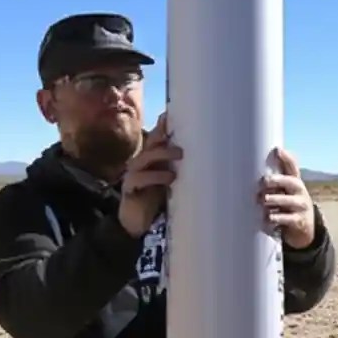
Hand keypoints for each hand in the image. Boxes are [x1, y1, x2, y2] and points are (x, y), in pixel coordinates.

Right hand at [119, 113, 181, 237]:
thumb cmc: (158, 199)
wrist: (139, 222)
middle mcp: (141, 162)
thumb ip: (180, 168)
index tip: (173, 115)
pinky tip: (169, 177)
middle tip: (183, 136)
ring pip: (146, 157)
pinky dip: (155, 176)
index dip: (163, 125)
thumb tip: (206, 156)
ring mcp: (133, 174)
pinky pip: (140, 178)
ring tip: (180, 155)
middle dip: (164, 135)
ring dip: (162, 153)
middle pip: (151, 142)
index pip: (157, 136)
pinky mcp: (130, 188)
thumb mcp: (172, 180)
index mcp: (152, 158)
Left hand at [259, 147, 315, 249]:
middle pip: (290, 181)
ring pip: (287, 200)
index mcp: (295, 182)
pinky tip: (267, 217)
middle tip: (263, 182)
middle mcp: (300, 192)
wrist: (305, 228)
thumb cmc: (289, 205)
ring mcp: (301, 206)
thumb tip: (256, 165)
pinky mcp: (298, 221)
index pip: (293, 168)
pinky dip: (274, 218)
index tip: (278, 150)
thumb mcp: (287, 192)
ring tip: (263, 200)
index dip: (286, 158)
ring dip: (274, 200)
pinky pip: (285, 218)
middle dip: (277, 180)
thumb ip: (276, 181)